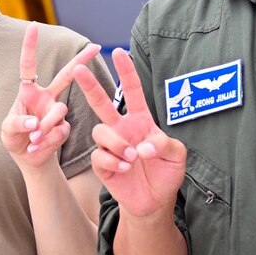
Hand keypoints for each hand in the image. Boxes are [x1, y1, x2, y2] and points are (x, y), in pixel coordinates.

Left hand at [2, 26, 99, 172]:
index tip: (33, 26)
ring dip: (45, 126)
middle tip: (95, 47)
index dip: (30, 46)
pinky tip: (35, 148)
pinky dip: (46, 141)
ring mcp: (57, 113)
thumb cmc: (14, 138)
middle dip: (81, 61)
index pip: (29, 65)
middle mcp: (47, 98)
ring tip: (33, 139)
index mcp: (30, 92)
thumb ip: (18, 123)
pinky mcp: (64, 129)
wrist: (28, 159)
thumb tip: (35, 124)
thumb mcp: (8, 130)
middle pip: (66, 75)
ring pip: (59, 111)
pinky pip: (60, 131)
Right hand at [73, 48, 185, 219]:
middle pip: (101, 102)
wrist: (155, 201)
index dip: (127, 72)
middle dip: (90, 85)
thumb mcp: (177, 155)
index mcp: (141, 121)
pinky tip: (125, 170)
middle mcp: (122, 129)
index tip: (120, 52)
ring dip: (117, 143)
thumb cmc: (166, 174)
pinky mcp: (102, 164)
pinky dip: (113, 162)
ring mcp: (110, 146)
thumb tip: (143, 144)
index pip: (132, 92)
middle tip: (78, 68)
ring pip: (100, 131)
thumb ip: (165, 144)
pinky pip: (99, 155)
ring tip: (133, 158)